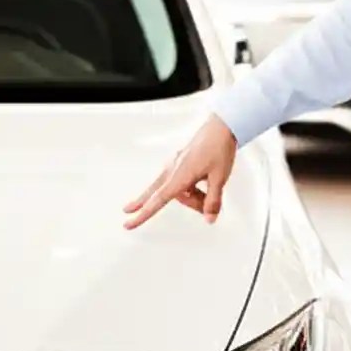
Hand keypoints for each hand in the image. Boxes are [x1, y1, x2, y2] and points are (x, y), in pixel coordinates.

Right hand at [123, 115, 237, 228]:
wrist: (222, 126)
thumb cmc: (219, 147)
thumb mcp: (220, 178)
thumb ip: (213, 200)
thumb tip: (209, 218)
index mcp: (180, 175)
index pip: (157, 200)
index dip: (143, 214)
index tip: (128, 224)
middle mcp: (172, 169)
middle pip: (168, 196)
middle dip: (189, 204)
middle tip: (207, 208)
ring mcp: (174, 164)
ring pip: (174, 189)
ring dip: (192, 195)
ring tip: (211, 190)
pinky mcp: (179, 161)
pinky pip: (177, 180)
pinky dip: (188, 187)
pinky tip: (200, 183)